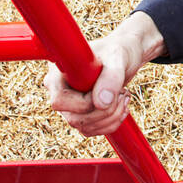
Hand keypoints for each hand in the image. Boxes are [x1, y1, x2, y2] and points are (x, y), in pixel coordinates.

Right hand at [44, 12, 162, 137]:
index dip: (86, 102)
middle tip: (124, 94)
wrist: (124, 57)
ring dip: (111, 118)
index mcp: (58, 73)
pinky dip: (112, 123)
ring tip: (125, 96)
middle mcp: (59, 91)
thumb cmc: (118, 52)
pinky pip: (92, 130)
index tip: (110, 90)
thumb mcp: (117, 58)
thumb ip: (111, 77)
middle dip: (105, 112)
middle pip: (74, 118)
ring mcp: (68, 105)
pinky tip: (122, 105)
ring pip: (85, 127)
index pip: (60, 100)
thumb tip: (101, 103)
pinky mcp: (80, 114)